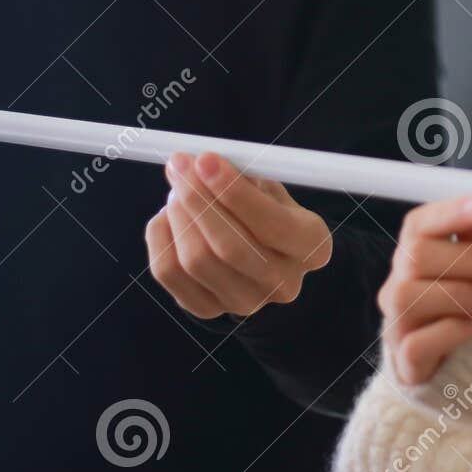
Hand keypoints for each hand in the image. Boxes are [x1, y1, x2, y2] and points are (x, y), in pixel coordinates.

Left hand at [145, 151, 333, 318]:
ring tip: (177, 189)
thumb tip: (202, 164)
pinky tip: (168, 216)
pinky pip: (168, 272)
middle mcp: (283, 283)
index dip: (234, 192)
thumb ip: (246, 176)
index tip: (205, 160)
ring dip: (177, 215)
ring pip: (195, 260)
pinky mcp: (208, 310)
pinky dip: (160, 235)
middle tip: (180, 167)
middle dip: (198, 200)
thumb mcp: (272, 189)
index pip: (273, 225)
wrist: (263, 258)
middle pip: (229, 247)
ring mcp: (245, 302)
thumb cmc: (268, 212)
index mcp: (312, 248)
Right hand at [378, 194, 471, 385]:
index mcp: (415, 254)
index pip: (418, 223)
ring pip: (412, 296)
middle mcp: (397, 284)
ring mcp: (396, 323)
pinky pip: (417, 342)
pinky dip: (452, 331)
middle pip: (418, 256)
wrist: (468, 368)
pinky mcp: (404, 361)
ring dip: (469, 297)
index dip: (450, 211)